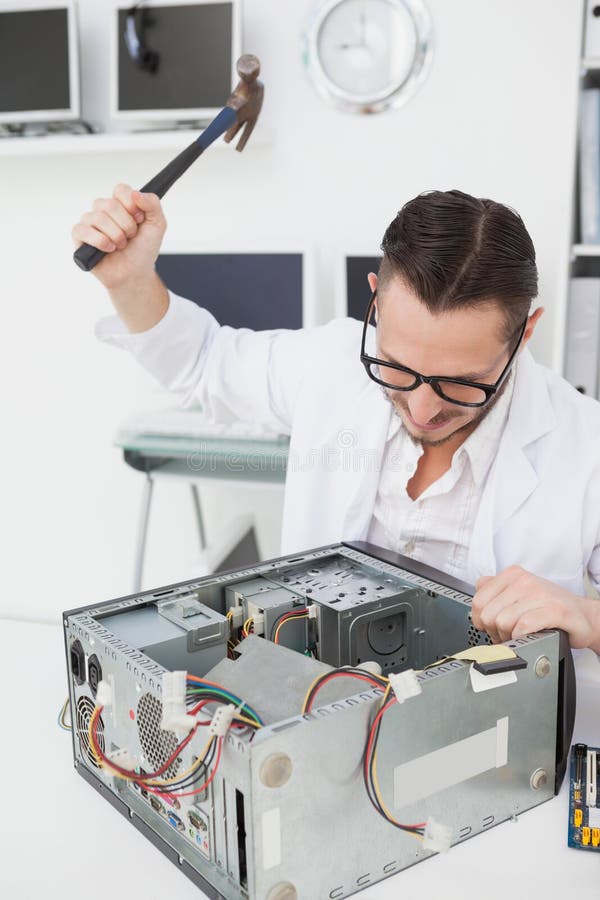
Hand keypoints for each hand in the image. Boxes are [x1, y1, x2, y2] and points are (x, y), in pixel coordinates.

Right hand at [71, 183, 166, 290]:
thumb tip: (136, 193)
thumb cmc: (143, 249)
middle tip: (131, 237)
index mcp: (120, 204)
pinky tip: (109, 249)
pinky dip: (100, 241)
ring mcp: (90, 222)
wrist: (135, 273)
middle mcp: (103, 210)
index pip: (120, 190)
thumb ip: (152, 204)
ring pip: (98, 217)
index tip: (139, 219)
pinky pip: (82, 230)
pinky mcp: (79, 237)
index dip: (131, 205)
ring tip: (121, 246)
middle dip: (126, 225)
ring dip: (116, 235)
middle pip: (110, 204)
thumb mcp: (157, 225)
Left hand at [472, 565, 596, 649]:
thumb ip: (494, 593)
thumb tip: (476, 606)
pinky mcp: (555, 610)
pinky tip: (529, 637)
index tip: (491, 627)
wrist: (582, 615)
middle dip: (494, 632)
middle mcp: (524, 581)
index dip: (481, 621)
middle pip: (488, 614)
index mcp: (512, 575)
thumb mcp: (518, 593)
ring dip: (509, 637)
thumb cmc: (548, 608)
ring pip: (503, 621)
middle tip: (507, 635)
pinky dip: (521, 637)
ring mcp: (540, 594)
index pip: (478, 601)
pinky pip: (523, 626)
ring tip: (519, 637)